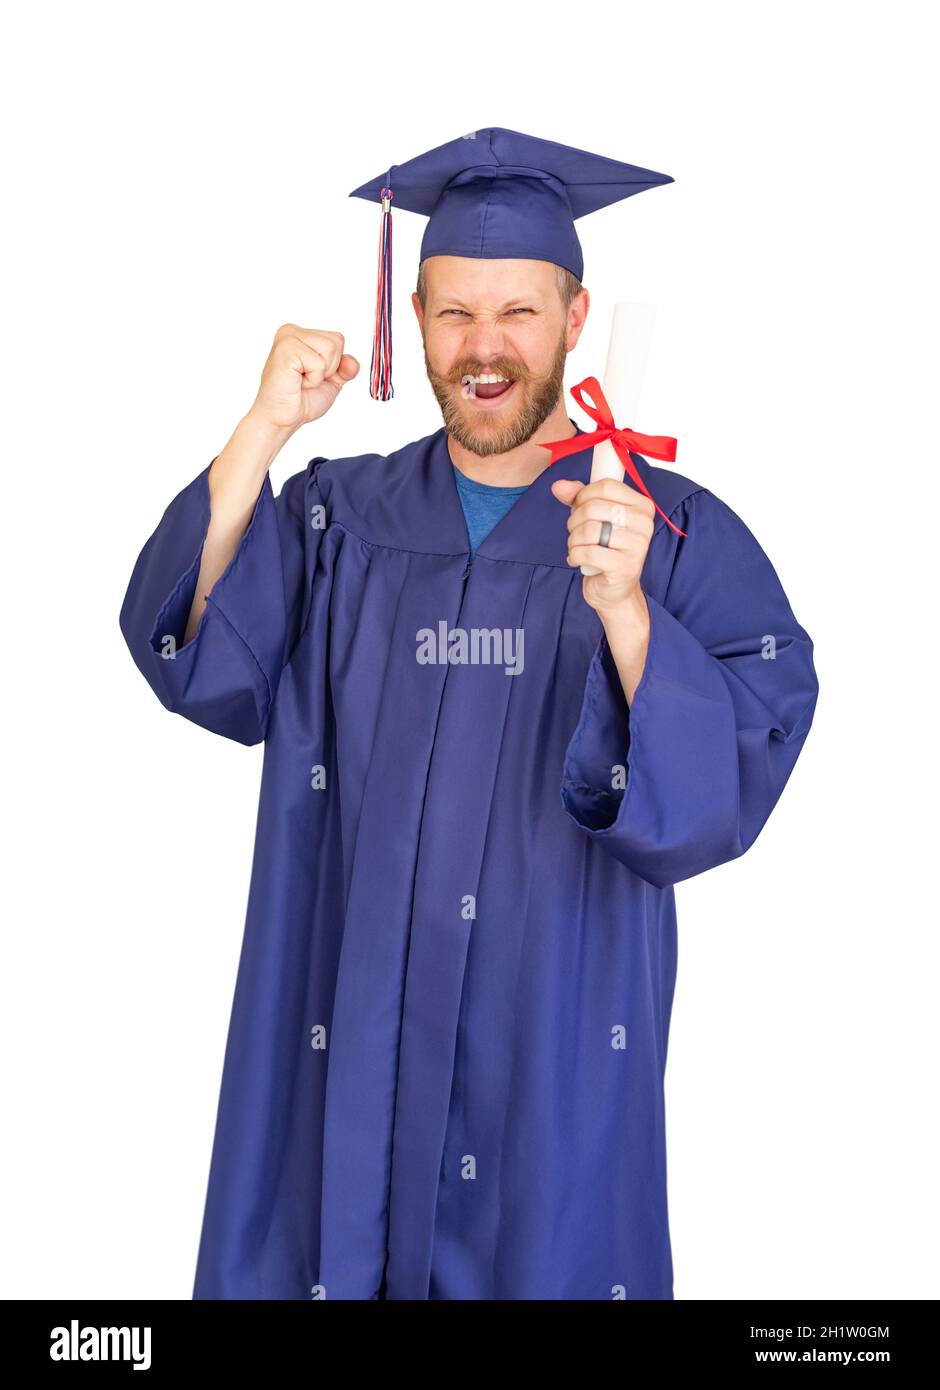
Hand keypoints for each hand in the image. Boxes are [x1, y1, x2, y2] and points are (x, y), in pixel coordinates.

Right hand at [248, 324, 359, 436]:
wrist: (281, 419)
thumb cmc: (300, 400)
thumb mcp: (332, 381)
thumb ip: (345, 368)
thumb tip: (353, 362)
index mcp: (301, 334)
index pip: (338, 339)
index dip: (334, 365)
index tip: (312, 375)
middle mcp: (291, 331)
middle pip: (337, 341)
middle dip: (329, 368)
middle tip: (305, 379)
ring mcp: (287, 338)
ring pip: (331, 348)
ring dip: (320, 373)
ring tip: (300, 380)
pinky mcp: (286, 350)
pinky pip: (319, 363)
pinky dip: (313, 379)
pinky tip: (296, 382)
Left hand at [551, 477, 655, 614]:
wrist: (614, 589)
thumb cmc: (606, 549)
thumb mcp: (593, 518)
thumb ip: (577, 498)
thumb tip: (558, 486)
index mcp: (642, 506)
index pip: (606, 486)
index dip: (583, 495)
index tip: (578, 507)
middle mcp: (644, 523)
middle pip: (594, 507)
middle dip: (575, 520)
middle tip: (576, 532)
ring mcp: (637, 546)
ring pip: (589, 530)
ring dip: (573, 540)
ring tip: (577, 547)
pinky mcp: (625, 566)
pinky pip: (587, 553)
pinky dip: (574, 555)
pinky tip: (577, 559)